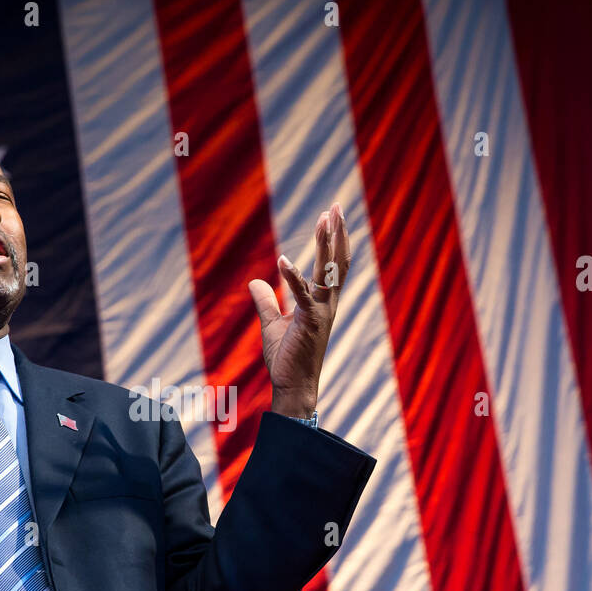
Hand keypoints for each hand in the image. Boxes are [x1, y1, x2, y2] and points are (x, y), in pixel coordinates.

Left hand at [248, 202, 349, 418]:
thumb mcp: (272, 324)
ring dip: (326, 243)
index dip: (334, 240)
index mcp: (322, 302)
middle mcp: (327, 303)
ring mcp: (321, 312)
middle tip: (337, 205)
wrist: (292, 385)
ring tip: (325, 218)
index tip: (331, 216)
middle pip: (337, 261)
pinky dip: (292, 276)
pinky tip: (283, 259)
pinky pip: (302, 294)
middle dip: (337, 232)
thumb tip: (255, 282)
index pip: (332, 265)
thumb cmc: (287, 358)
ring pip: (328, 271)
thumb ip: (266, 301)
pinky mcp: (310, 322)